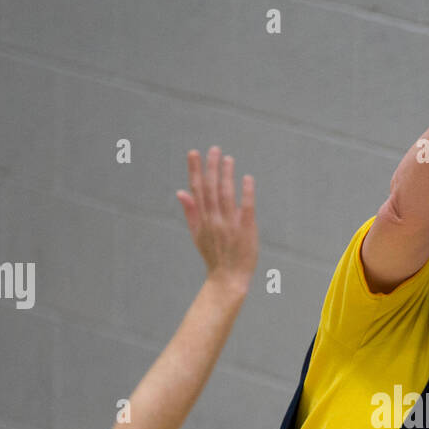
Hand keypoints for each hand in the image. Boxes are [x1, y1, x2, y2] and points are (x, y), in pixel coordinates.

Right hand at [176, 146, 257, 289]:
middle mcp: (214, 220)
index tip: (194, 153)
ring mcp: (229, 225)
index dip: (195, 170)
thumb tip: (180, 191)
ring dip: (227, 176)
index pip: (197, 190)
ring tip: (228, 159)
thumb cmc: (214, 256)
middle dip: (211, 168)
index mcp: (202, 219)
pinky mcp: (245, 230)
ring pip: (226, 195)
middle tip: (214, 149)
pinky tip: (247, 178)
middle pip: (211, 189)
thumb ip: (190, 212)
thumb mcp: (197, 234)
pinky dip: (246, 193)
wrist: (228, 278)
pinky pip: (245, 208)